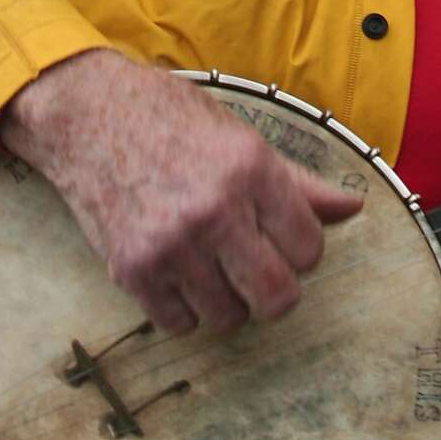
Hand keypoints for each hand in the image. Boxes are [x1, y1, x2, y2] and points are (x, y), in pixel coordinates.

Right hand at [2, 49, 361, 335]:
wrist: (87, 114)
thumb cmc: (170, 119)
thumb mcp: (241, 137)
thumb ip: (297, 183)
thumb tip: (353, 208)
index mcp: (251, 169)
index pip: (309, 249)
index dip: (301, 249)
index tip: (282, 239)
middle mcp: (215, 210)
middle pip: (276, 297)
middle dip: (276, 293)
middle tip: (260, 273)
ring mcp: (171, 244)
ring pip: (228, 317)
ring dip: (227, 301)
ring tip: (213, 266)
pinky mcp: (132, 269)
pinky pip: (179, 325)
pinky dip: (184, 310)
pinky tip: (179, 274)